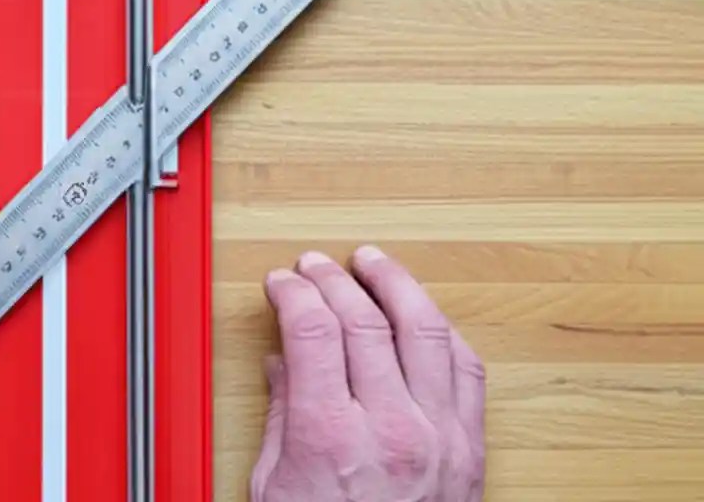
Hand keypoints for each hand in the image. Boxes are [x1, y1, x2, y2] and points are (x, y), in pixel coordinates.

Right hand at [250, 246, 485, 501]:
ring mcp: (440, 435)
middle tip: (315, 266)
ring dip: (396, 284)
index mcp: (331, 435)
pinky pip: (466, 368)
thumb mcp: (273, 486)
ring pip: (424, 328)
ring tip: (374, 264)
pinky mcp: (470, 449)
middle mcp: (392, 428)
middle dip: (333, 279)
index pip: (314, 327)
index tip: (282, 283)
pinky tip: (424, 314)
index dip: (295, 292)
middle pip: (364, 318)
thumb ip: (282, 415)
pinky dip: (443, 331)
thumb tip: (283, 367)